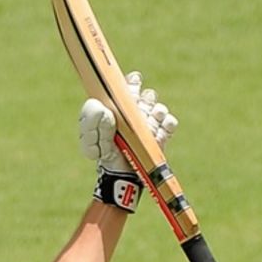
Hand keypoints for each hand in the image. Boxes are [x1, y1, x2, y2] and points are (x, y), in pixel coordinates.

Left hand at [80, 73, 176, 211]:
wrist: (121, 179)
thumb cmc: (105, 157)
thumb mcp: (92, 143)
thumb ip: (92, 125)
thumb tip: (102, 109)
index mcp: (120, 109)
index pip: (129, 86)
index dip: (132, 82)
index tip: (132, 84)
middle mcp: (137, 113)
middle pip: (148, 95)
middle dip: (145, 99)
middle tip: (138, 109)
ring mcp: (151, 123)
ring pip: (159, 108)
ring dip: (155, 113)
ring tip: (147, 124)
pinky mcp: (162, 135)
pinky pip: (170, 122)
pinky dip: (166, 125)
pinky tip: (156, 135)